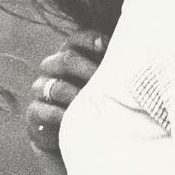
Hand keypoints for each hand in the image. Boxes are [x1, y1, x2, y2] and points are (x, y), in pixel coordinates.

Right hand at [26, 30, 106, 153]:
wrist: (73, 135)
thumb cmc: (94, 102)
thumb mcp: (104, 83)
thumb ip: (114, 69)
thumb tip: (140, 56)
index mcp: (70, 53)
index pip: (76, 39)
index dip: (91, 40)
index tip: (107, 47)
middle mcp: (53, 67)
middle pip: (66, 60)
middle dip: (88, 69)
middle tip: (107, 82)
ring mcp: (41, 89)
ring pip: (55, 86)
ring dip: (77, 96)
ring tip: (94, 104)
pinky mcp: (34, 112)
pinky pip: (42, 109)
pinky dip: (60, 115)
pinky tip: (74, 120)